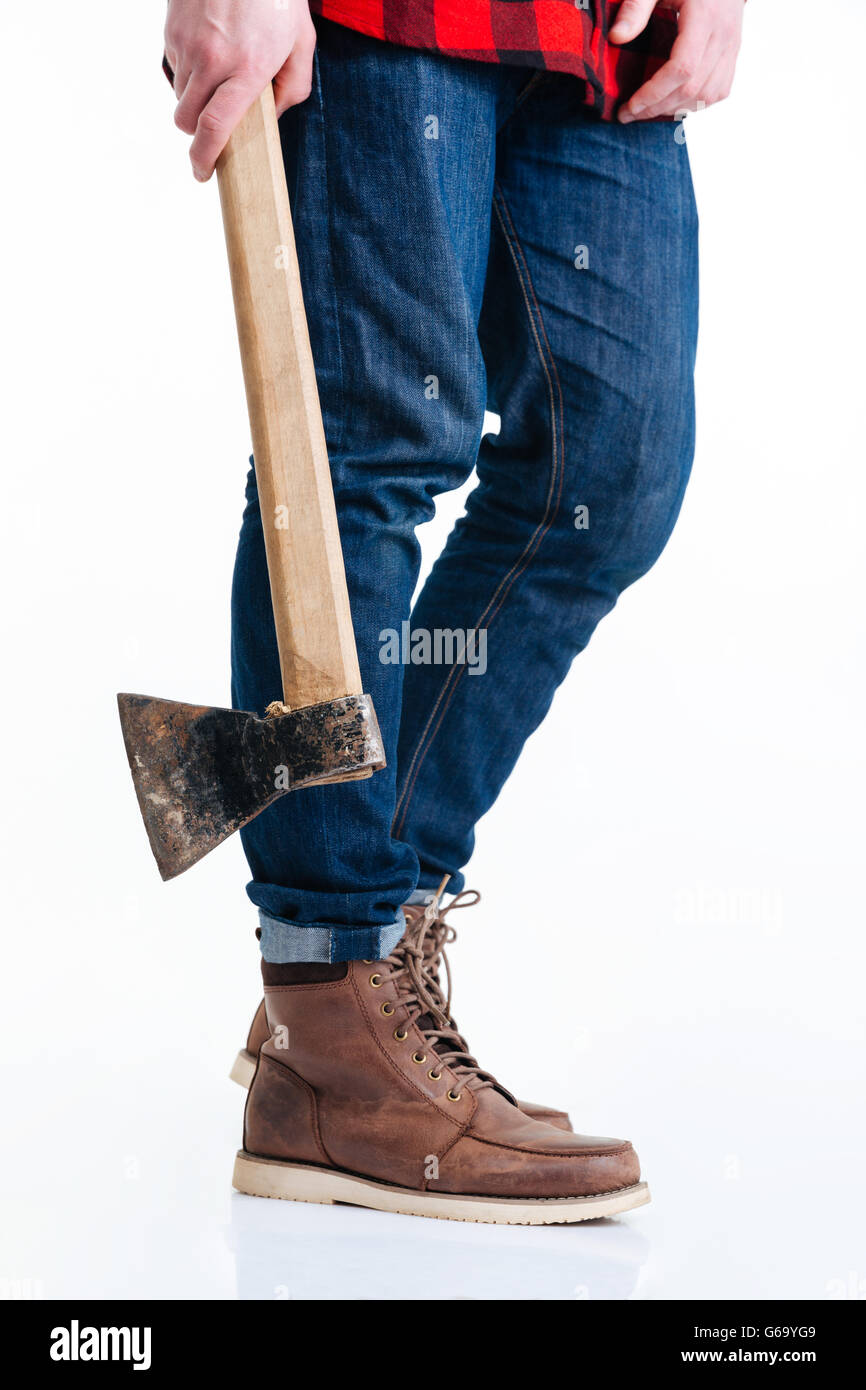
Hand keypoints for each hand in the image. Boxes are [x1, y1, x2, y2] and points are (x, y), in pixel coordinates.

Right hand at [165, 0, 315, 180]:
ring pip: (179, 96)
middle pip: (186, 121)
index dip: (204, 158)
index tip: (203, 174)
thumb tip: (275, 117)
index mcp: (246, 70)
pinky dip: (188, 72)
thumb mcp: (302, 41)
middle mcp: (212, 60)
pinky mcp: (172, 29)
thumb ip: (294, 87)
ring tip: (219, 79)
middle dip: (196, 132)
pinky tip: (209, 53)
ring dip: (194, 100)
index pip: (214, 128)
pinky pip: (174, 67)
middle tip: (214, 127)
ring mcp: (187, 43)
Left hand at [610, 0, 744, 123]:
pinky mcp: (733, 52)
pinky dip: (695, 103)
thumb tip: (616, 38)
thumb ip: (636, 8)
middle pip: (692, 88)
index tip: (630, 106)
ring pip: (707, 95)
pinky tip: (673, 102)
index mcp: (705, 16)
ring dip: (675, 109)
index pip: (681, 69)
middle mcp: (723, 34)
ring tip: (648, 111)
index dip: (654, 94)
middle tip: (630, 114)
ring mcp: (732, 45)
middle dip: (657, 108)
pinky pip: (718, 90)